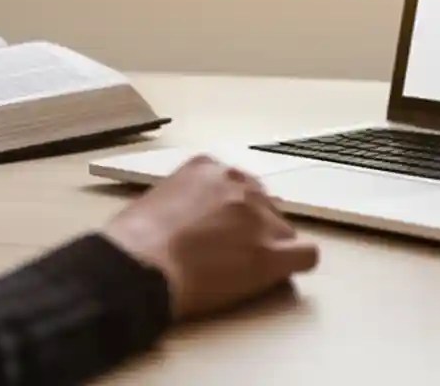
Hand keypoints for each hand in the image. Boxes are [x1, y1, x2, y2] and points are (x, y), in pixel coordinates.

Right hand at [102, 154, 318, 319]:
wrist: (138, 266)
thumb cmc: (133, 241)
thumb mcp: (155, 198)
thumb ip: (184, 199)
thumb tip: (189, 220)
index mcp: (209, 168)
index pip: (238, 185)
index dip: (231, 211)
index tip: (219, 228)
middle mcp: (239, 185)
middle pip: (264, 205)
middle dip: (251, 227)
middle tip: (230, 252)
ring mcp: (259, 219)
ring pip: (283, 231)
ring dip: (269, 247)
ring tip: (242, 269)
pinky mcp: (270, 254)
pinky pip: (306, 255)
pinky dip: (296, 263)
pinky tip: (281, 272)